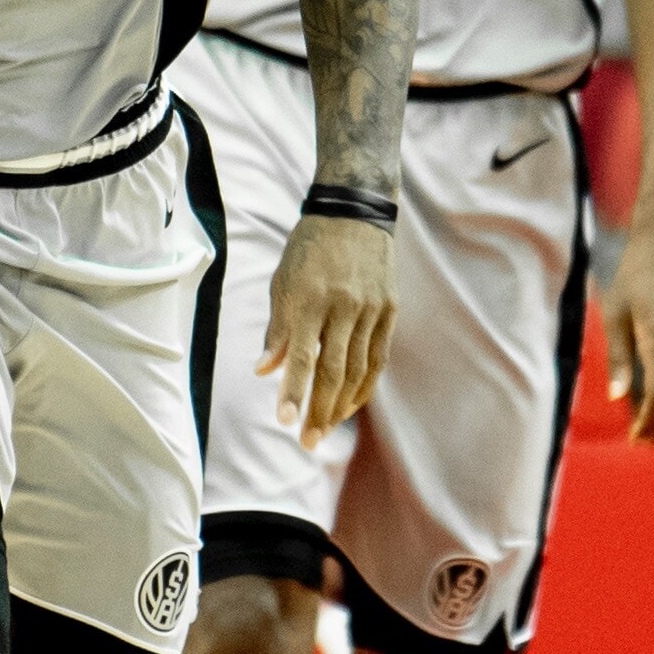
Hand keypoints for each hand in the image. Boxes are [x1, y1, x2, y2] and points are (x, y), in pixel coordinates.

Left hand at [259, 214, 397, 449]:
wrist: (355, 212)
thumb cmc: (309, 248)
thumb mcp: (283, 281)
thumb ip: (277, 329)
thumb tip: (264, 371)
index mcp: (309, 297)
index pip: (300, 355)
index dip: (292, 390)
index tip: (285, 421)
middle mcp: (342, 306)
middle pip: (333, 370)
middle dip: (319, 410)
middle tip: (307, 441)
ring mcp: (370, 309)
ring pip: (358, 369)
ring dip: (341, 405)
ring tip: (325, 429)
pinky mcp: (389, 310)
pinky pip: (378, 357)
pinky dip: (365, 385)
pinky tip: (351, 405)